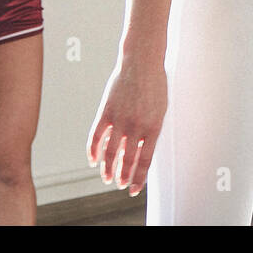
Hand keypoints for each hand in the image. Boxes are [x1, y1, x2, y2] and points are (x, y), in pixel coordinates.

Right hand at [87, 59, 167, 195]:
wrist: (142, 62)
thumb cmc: (154, 86)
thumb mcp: (160, 111)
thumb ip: (150, 132)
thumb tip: (141, 152)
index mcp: (153, 128)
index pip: (144, 161)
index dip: (138, 178)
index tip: (134, 190)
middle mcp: (136, 127)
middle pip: (127, 160)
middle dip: (123, 177)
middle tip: (120, 185)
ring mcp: (120, 119)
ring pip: (109, 152)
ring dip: (107, 169)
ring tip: (106, 178)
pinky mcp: (106, 111)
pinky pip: (96, 136)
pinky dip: (93, 151)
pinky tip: (93, 161)